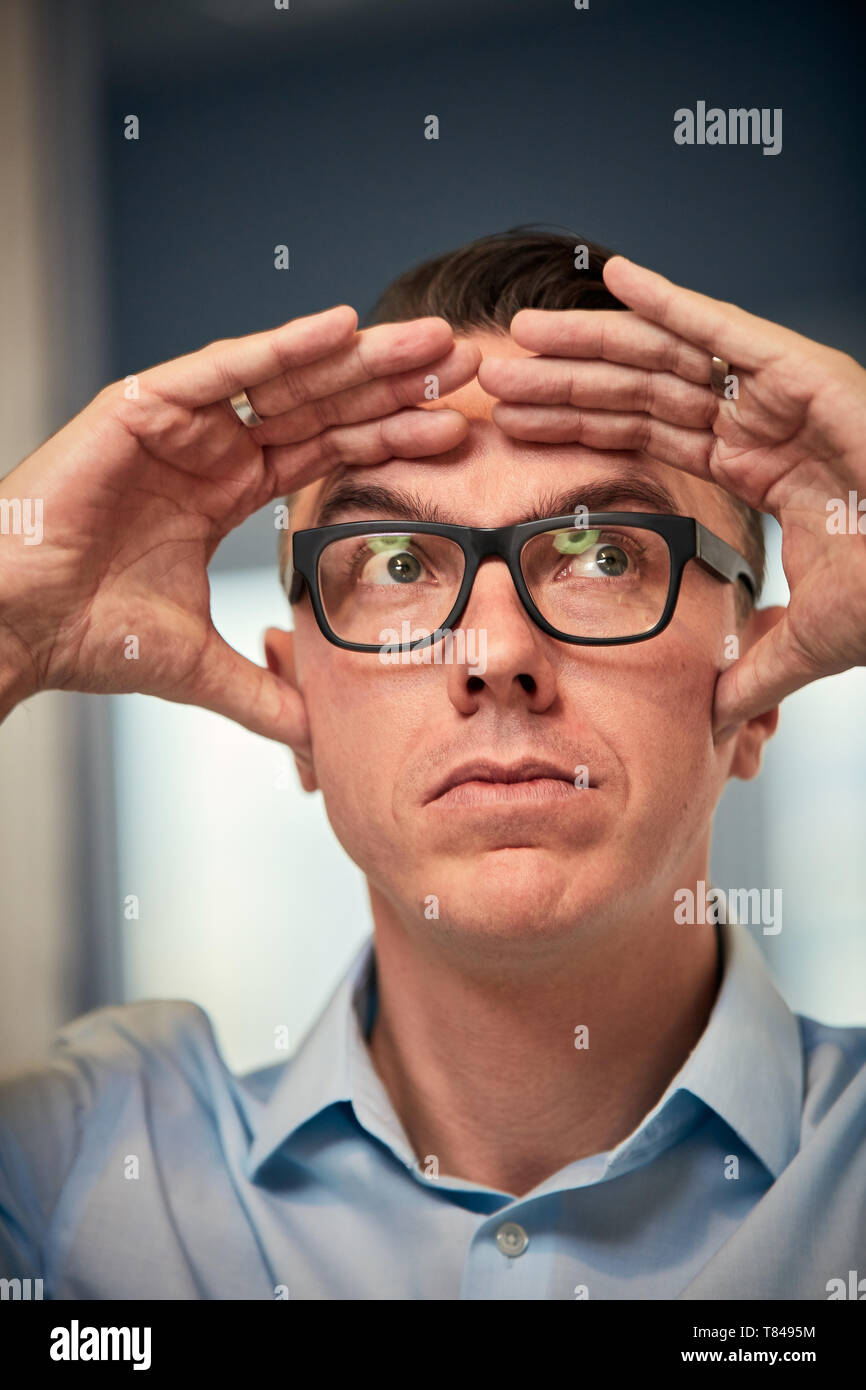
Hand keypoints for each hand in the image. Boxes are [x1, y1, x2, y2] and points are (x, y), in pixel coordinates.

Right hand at [0, 308, 479, 737]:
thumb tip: (316, 740)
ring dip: (359, 358)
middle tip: (467, 366)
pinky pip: (225, 368)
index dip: (389, 439)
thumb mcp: (201, 667)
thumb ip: (264, 695)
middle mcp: (209, 449)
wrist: (17, 630)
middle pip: (321, 407)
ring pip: (285, 379)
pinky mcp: (142, 406)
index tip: (456, 432)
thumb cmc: (88, 638)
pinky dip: (282, 346)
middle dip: (393, 386)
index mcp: (223, 492)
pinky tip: (343, 325)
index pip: (325, 454)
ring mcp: (178, 423)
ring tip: (430, 341)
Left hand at [477, 257, 865, 732]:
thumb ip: (756, 670)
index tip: (516, 429)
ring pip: (663, 356)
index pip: (645, 439)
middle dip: (563, 385)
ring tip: (520, 334)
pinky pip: (722, 326)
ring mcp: (778, 393)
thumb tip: (718, 717)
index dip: (579, 430)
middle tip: (491, 379)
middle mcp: (757, 423)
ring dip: (589, 343)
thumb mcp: (811, 637)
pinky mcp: (802, 371)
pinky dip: (667, 300)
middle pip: (636, 393)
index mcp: (752, 468)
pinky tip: (613, 276)